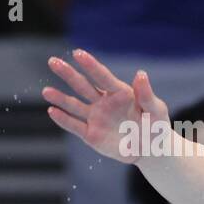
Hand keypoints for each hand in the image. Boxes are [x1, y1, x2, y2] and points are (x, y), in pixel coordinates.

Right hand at [43, 49, 169, 162]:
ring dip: (60, 98)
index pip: (102, 76)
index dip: (91, 65)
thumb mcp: (156, 111)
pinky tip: (52, 111)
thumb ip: (147, 95)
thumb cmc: (156, 126)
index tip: (78, 53)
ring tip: (46, 91)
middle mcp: (103, 102)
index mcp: (119, 93)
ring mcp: (96, 118)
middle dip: (68, 74)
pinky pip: (75, 126)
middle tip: (53, 61)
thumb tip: (141, 73)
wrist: (153, 150)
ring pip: (74, 105)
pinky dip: (64, 119)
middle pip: (83, 86)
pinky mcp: (91, 134)